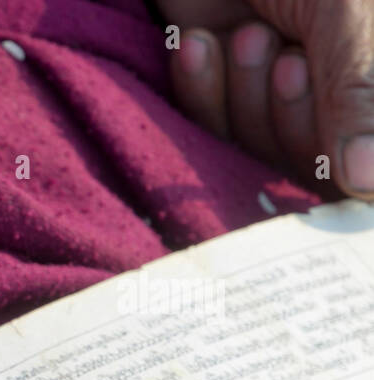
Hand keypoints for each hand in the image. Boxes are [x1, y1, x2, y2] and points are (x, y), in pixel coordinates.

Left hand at [159, 0, 373, 196]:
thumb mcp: (347, 9)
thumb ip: (358, 93)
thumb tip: (368, 185)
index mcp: (370, 74)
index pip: (361, 155)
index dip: (338, 155)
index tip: (317, 109)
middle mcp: (329, 91)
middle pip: (307, 163)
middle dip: (290, 119)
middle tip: (286, 62)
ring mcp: (269, 90)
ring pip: (252, 149)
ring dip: (245, 98)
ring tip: (250, 36)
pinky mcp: (214, 87)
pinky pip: (204, 128)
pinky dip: (201, 91)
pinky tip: (199, 44)